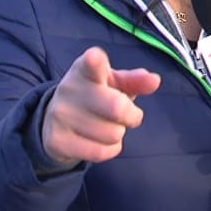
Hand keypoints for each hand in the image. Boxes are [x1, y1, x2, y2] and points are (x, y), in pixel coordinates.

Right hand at [41, 46, 160, 164]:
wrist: (55, 120)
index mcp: (86, 69)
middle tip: (127, 114)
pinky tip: (101, 140)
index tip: (94, 58)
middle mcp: (69, 89)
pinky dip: (110, 149)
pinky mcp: (57, 141)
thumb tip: (155, 80)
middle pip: (117, 108)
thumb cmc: (96, 95)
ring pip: (113, 134)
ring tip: (107, 125)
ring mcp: (60, 115)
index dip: (94, 61)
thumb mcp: (114, 83)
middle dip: (131, 116)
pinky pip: (100, 152)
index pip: (91, 64)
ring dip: (118, 133)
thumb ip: (135, 81)